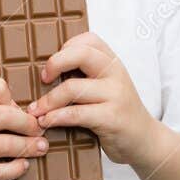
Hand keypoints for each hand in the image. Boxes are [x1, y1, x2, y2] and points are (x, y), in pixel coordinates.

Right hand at [0, 78, 46, 179]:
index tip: (21, 111)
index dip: (13, 99)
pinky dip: (16, 168)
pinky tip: (24, 164)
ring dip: (29, 146)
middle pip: (5, 117)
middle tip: (41, 130)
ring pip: (5, 145)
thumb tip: (25, 115)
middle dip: (29, 125)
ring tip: (41, 147)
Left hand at [28, 32, 160, 167]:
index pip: (88, 40)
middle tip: (42, 79)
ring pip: (73, 87)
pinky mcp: (111, 118)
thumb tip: (46, 71)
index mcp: (113, 62)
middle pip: (81, 54)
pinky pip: (76, 113)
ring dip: (48, 100)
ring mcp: (115, 95)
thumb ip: (87, 74)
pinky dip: (56, 117)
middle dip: (54, 64)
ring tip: (35, 111)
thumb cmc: (117, 112)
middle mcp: (116, 73)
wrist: (144, 140)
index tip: (53, 65)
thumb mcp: (108, 86)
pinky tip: (47, 122)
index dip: (65, 48)